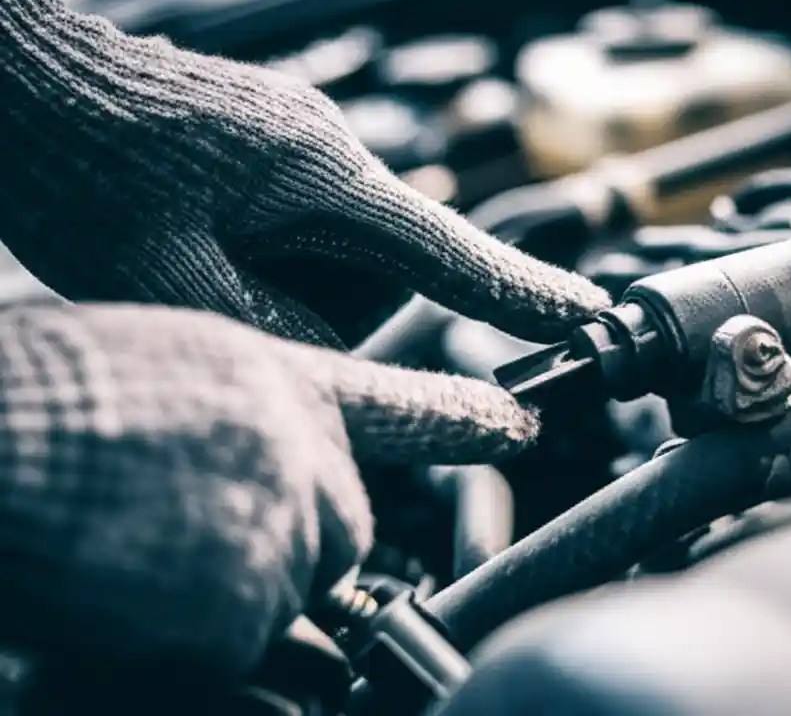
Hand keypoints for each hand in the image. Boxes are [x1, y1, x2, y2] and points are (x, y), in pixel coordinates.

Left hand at [0, 0, 609, 345]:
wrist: (21, 79)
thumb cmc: (79, 168)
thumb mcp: (165, 277)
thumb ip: (269, 334)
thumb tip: (329, 361)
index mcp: (322, 179)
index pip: (451, 255)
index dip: (526, 296)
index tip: (592, 321)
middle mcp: (333, 153)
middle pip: (376, 275)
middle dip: (317, 306)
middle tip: (219, 283)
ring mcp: (306, 143)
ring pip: (335, 257)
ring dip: (282, 279)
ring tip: (193, 249)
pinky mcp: (277, 145)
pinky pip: (304, 224)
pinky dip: (265, 249)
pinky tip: (197, 228)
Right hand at [0, 303, 535, 680]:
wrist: (0, 439)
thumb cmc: (51, 399)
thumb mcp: (175, 368)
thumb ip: (246, 420)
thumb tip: (259, 466)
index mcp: (282, 384)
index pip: (403, 403)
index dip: (464, 417)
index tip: (518, 426)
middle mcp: (307, 452)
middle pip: (346, 529)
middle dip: (291, 546)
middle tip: (196, 530)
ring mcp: (288, 527)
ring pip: (294, 590)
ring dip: (234, 589)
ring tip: (150, 544)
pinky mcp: (252, 602)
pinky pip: (242, 642)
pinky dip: (195, 635)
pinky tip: (139, 584)